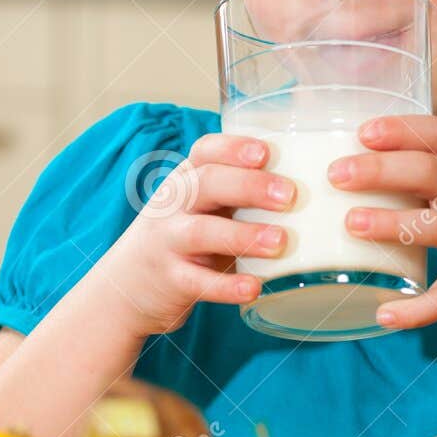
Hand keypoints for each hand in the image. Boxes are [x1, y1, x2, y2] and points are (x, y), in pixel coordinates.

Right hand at [91, 133, 295, 336]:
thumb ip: (237, 192)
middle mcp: (173, 205)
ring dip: (243, 235)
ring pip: (203, 232)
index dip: (234, 148)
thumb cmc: (182, 237)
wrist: (125, 287)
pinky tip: (255, 288)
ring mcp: (168, 243)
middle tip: (290, 196)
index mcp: (185, 180)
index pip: (205, 152)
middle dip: (249, 186)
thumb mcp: (198, 206)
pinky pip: (199, 282)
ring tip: (280, 242)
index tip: (267, 152)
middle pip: (207, 184)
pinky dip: (227, 286)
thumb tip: (312, 183)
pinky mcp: (171, 281)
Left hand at [328, 114, 436, 330]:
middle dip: (378, 169)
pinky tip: (385, 313)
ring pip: (434, 226)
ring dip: (390, 223)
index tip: (363, 132)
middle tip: (336, 173)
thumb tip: (373, 162)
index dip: (399, 128)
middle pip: (427, 171)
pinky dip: (416, 308)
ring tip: (351, 223)